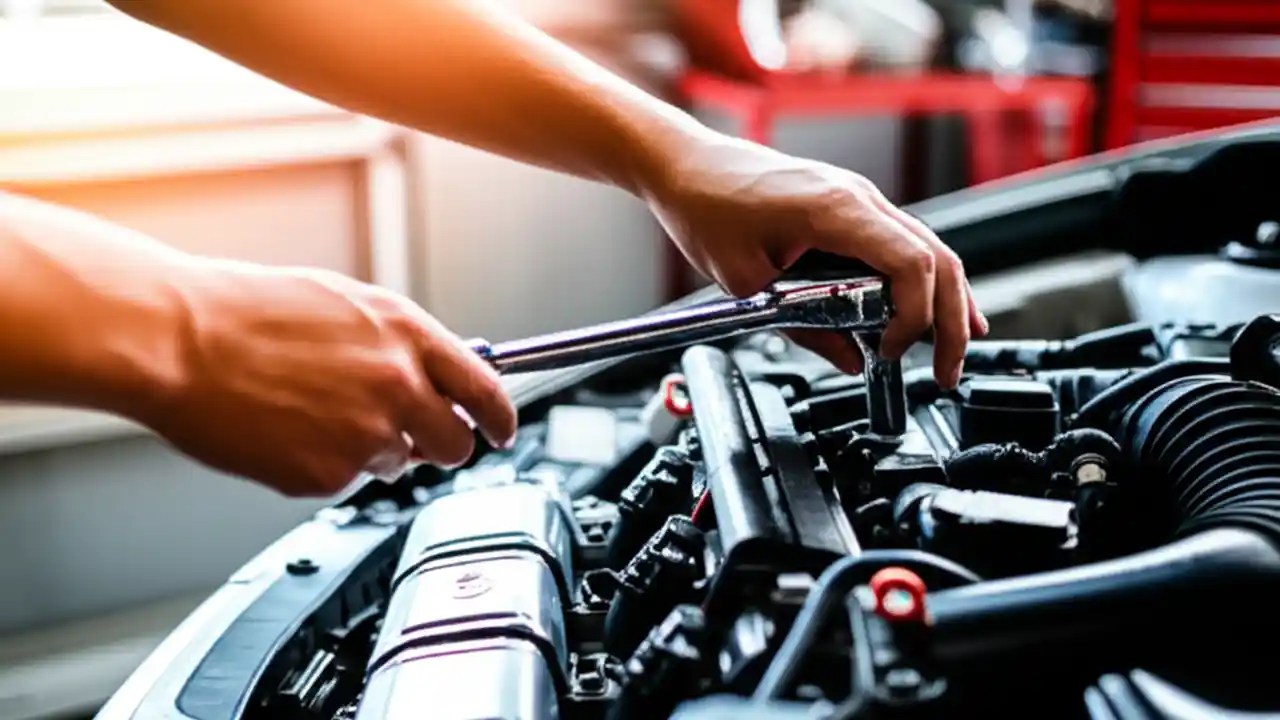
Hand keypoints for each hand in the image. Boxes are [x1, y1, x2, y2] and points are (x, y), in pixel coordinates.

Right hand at [143, 261, 515, 496]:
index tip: (502, 429)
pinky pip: (344, 479)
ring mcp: (365, 436)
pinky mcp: (327, 476)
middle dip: (441, 444)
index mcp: (407, 335)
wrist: (179, 342)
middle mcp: (398, 387)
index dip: (501, 418)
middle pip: (456, 444)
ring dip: (371, 448)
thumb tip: (435, 369)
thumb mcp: (345, 303)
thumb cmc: (247, 312)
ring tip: (315, 412)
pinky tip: (287, 430)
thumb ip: (399, 341)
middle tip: (413, 435)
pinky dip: (323, 463)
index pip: (486, 390)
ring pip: (396, 462)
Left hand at [644, 135, 987, 387]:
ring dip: (946, 300)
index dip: (915, 316)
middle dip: (951, 320)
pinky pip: (902, 242)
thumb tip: (848, 359)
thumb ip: (804, 326)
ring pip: (928, 248)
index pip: (911, 263)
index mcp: (835, 209)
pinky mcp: (848, 205)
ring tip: (953, 348)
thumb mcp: (746, 285)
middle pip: (936, 258)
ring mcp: (857, 197)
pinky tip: (932, 309)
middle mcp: (858, 196)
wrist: (685, 165)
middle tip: (947, 369)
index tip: (890, 351)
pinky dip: (923, 279)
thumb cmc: (705, 207)